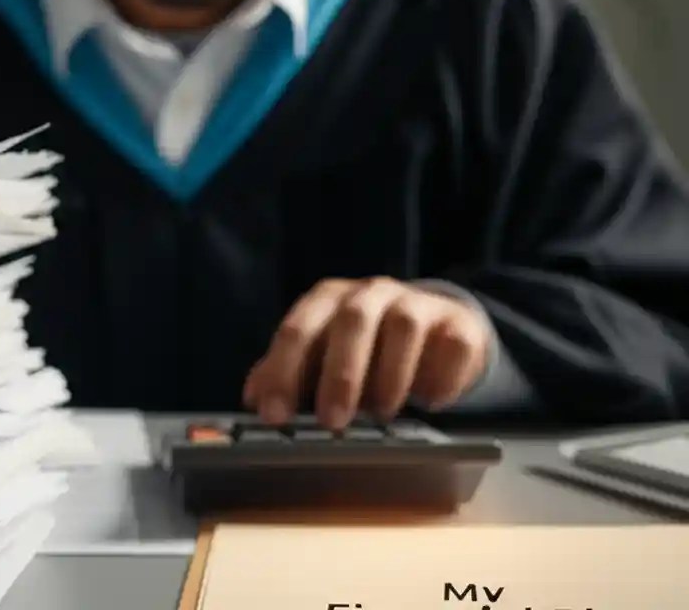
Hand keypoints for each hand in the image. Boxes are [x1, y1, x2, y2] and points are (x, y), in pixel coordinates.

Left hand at [242, 277, 490, 428]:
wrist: (435, 328)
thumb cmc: (365, 346)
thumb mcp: (322, 354)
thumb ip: (287, 372)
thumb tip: (254, 398)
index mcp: (328, 299)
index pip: (298, 329)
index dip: (283, 372)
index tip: (275, 415)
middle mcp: (370, 293)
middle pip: (351, 321)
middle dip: (340, 374)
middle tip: (332, 421)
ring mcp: (417, 303)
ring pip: (403, 327)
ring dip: (390, 376)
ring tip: (382, 412)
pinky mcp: (459, 323)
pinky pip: (453, 344)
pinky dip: (440, 378)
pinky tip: (429, 402)